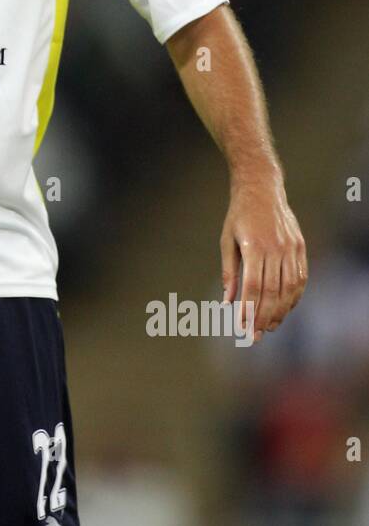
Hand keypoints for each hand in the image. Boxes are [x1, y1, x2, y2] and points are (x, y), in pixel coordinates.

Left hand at [221, 177, 306, 342]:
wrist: (262, 189)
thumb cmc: (239, 216)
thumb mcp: (226, 241)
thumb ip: (229, 272)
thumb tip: (227, 303)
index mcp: (254, 247)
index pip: (254, 287)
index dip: (249, 310)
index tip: (242, 328)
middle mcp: (276, 248)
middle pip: (273, 291)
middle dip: (264, 317)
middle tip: (255, 336)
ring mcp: (291, 247)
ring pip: (289, 287)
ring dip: (280, 311)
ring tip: (269, 327)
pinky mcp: (300, 246)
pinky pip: (300, 278)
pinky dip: (293, 296)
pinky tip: (285, 309)